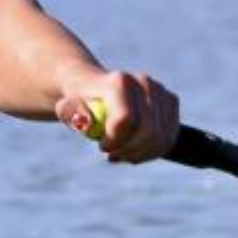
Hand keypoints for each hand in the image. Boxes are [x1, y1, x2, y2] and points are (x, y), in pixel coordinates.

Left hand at [56, 71, 178, 163]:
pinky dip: (152, 152)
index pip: (126, 120)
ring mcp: (160, 90)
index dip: (115, 141)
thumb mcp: (66, 109)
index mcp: (119, 82)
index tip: (102, 146)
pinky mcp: (171, 101)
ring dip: (140, 154)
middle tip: (112, 155)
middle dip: (129, 151)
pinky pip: (169, 138)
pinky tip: (134, 150)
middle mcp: (143, 82)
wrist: (93, 87)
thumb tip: (86, 122)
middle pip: (148, 131)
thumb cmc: (78, 102)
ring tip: (121, 154)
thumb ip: (71, 114)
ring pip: (161, 138)